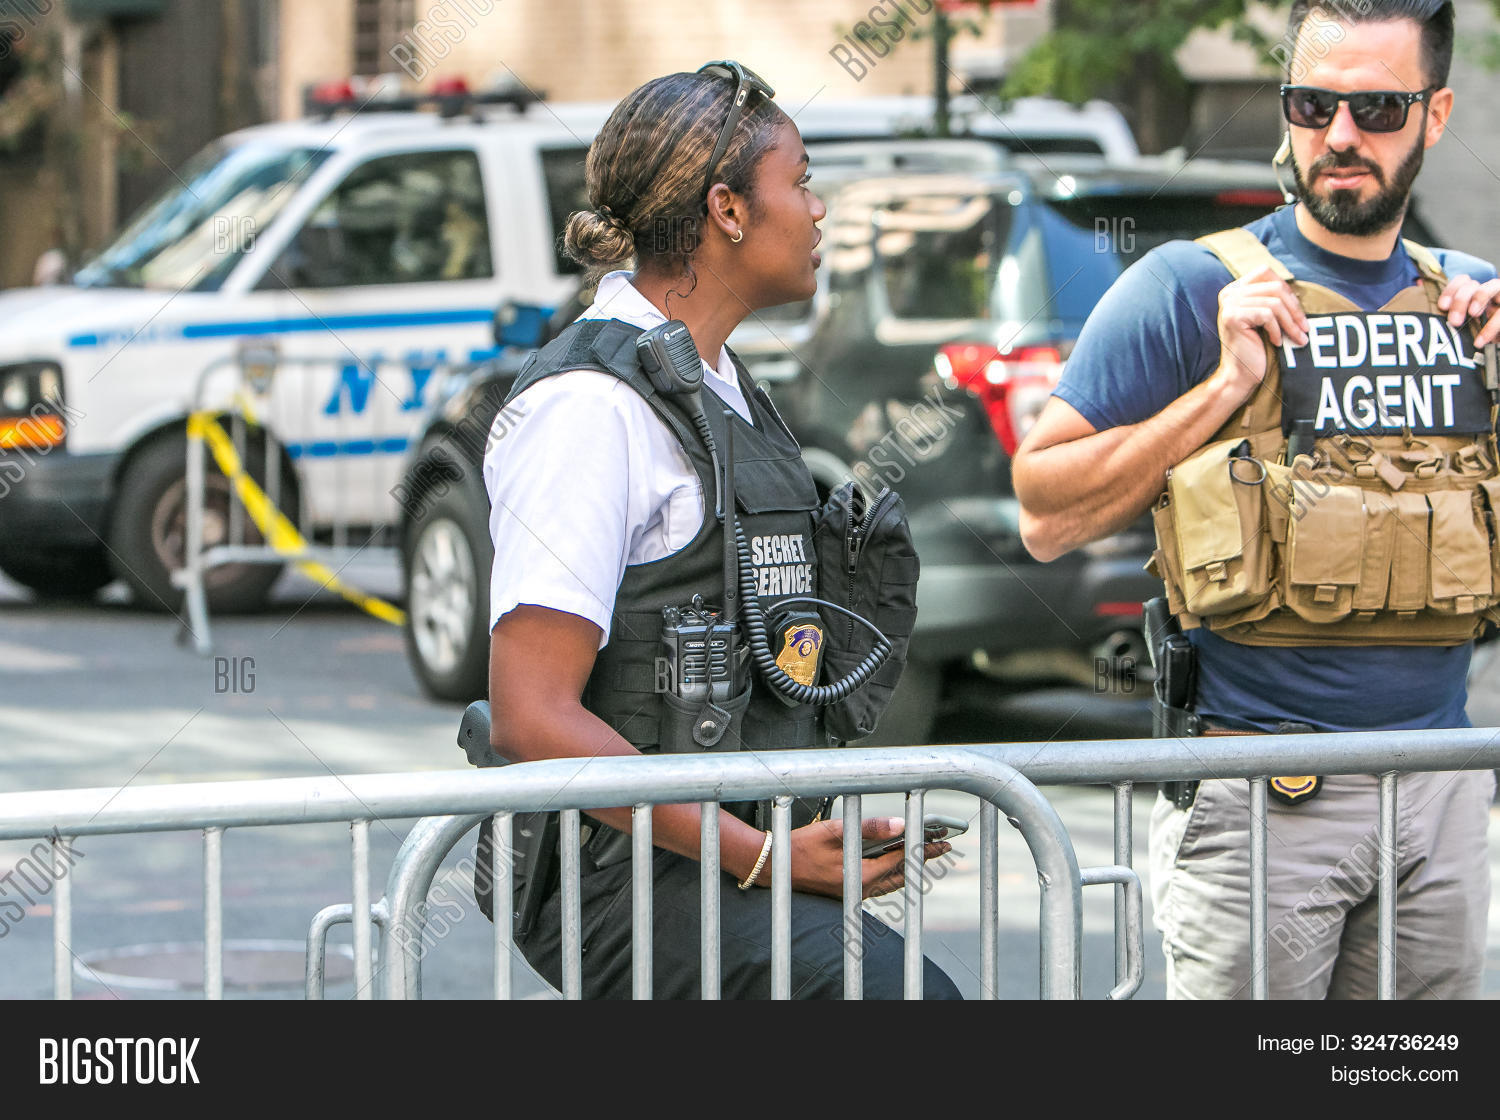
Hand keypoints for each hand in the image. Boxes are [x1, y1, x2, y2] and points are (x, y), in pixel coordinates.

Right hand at [771, 815, 950, 899]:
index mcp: (862, 875)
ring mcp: (854, 893)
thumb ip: (869, 827)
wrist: (774, 868)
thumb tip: (900, 824)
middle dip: (923, 859)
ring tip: (926, 854)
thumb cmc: (800, 847)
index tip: (943, 840)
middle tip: (943, 847)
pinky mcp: (847, 892)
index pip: (903, 860)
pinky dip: (892, 872)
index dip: (925, 848)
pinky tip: (895, 864)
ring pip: (892, 881)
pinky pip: (879, 884)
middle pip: (902, 873)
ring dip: (910, 866)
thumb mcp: (834, 831)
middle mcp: (862, 888)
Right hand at [1211, 264, 1308, 403]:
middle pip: (1274, 287)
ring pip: (1274, 303)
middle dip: (1295, 309)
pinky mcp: (1232, 316)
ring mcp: (1228, 304)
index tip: (1296, 311)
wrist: (1241, 375)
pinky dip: (1277, 330)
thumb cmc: (1257, 347)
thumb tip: (1299, 288)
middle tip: (1305, 328)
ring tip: (1298, 338)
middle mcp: (1229, 293)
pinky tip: (1277, 342)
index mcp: (1235, 289)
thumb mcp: (1266, 318)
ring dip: (1291, 323)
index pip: (1265, 272)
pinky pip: (1267, 315)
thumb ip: (1273, 298)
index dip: (1286, 288)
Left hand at [1437, 274, 1499, 346]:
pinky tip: (1480, 341)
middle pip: (1473, 285)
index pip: (1462, 281)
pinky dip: (1491, 327)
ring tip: (1472, 314)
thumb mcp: (1462, 325)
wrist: (1497, 342)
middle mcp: (1488, 292)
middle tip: (1454, 320)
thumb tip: (1425, 304)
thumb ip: (1449, 317)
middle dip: (1461, 299)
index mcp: (1474, 293)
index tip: (1442, 306)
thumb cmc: (1477, 334)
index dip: (1451, 290)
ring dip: (1480, 299)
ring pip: (1492, 286)